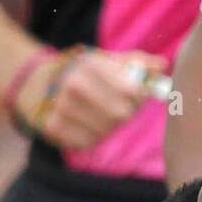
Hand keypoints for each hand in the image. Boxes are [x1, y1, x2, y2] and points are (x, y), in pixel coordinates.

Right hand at [13, 47, 167, 148]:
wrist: (40, 83)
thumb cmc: (88, 73)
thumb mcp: (110, 60)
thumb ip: (139, 63)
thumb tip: (161, 66)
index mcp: (92, 64)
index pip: (133, 91)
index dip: (140, 96)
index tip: (136, 93)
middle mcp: (73, 85)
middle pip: (122, 114)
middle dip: (127, 112)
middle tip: (120, 105)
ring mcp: (61, 107)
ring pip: (107, 130)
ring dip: (110, 125)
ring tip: (101, 112)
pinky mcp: (53, 128)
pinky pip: (88, 142)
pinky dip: (93, 135)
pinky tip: (86, 123)